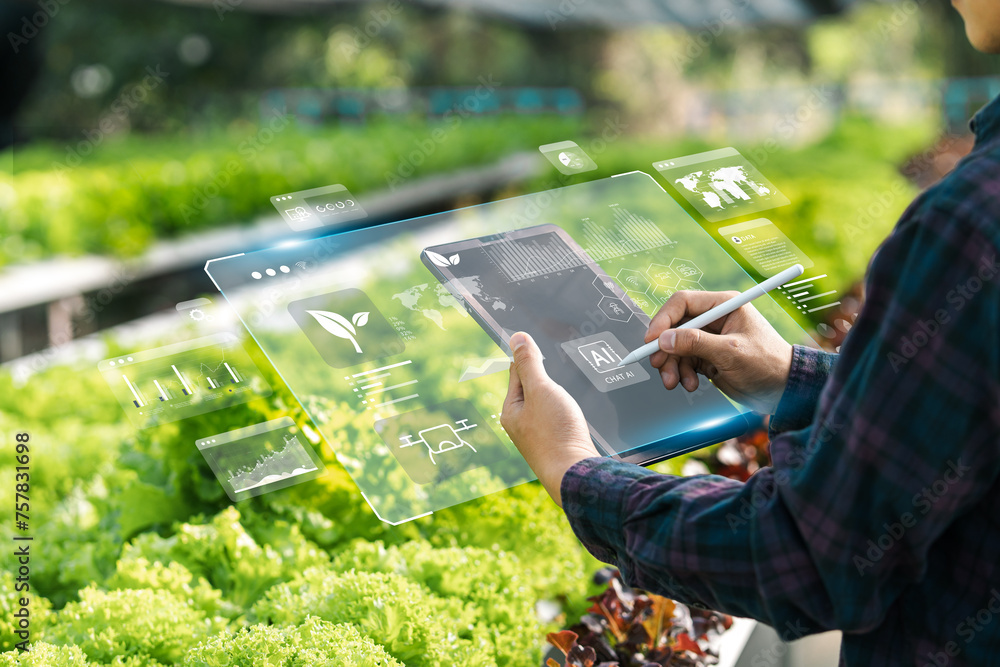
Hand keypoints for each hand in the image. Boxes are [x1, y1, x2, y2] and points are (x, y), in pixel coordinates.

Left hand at [501, 332, 599, 506]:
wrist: (576, 475)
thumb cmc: (556, 434)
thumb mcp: (541, 390)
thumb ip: (530, 364)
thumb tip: (516, 338)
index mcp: (512, 411)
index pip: (516, 372)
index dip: (528, 356)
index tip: (537, 341)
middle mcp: (522, 425)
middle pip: (532, 389)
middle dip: (545, 375)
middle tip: (558, 358)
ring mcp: (539, 437)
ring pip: (547, 405)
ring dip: (558, 393)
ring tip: (570, 382)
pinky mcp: (558, 445)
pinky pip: (559, 419)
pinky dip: (567, 409)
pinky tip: (577, 409)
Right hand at [646, 290, 792, 414]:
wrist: (784, 391)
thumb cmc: (768, 365)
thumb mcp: (731, 353)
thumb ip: (696, 344)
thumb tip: (665, 340)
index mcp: (724, 305)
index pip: (682, 303)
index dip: (663, 320)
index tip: (651, 340)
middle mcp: (714, 319)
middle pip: (674, 326)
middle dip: (665, 348)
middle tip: (659, 366)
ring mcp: (709, 338)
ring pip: (676, 346)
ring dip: (672, 365)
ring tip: (676, 383)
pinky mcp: (707, 356)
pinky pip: (683, 361)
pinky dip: (682, 374)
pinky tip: (691, 384)